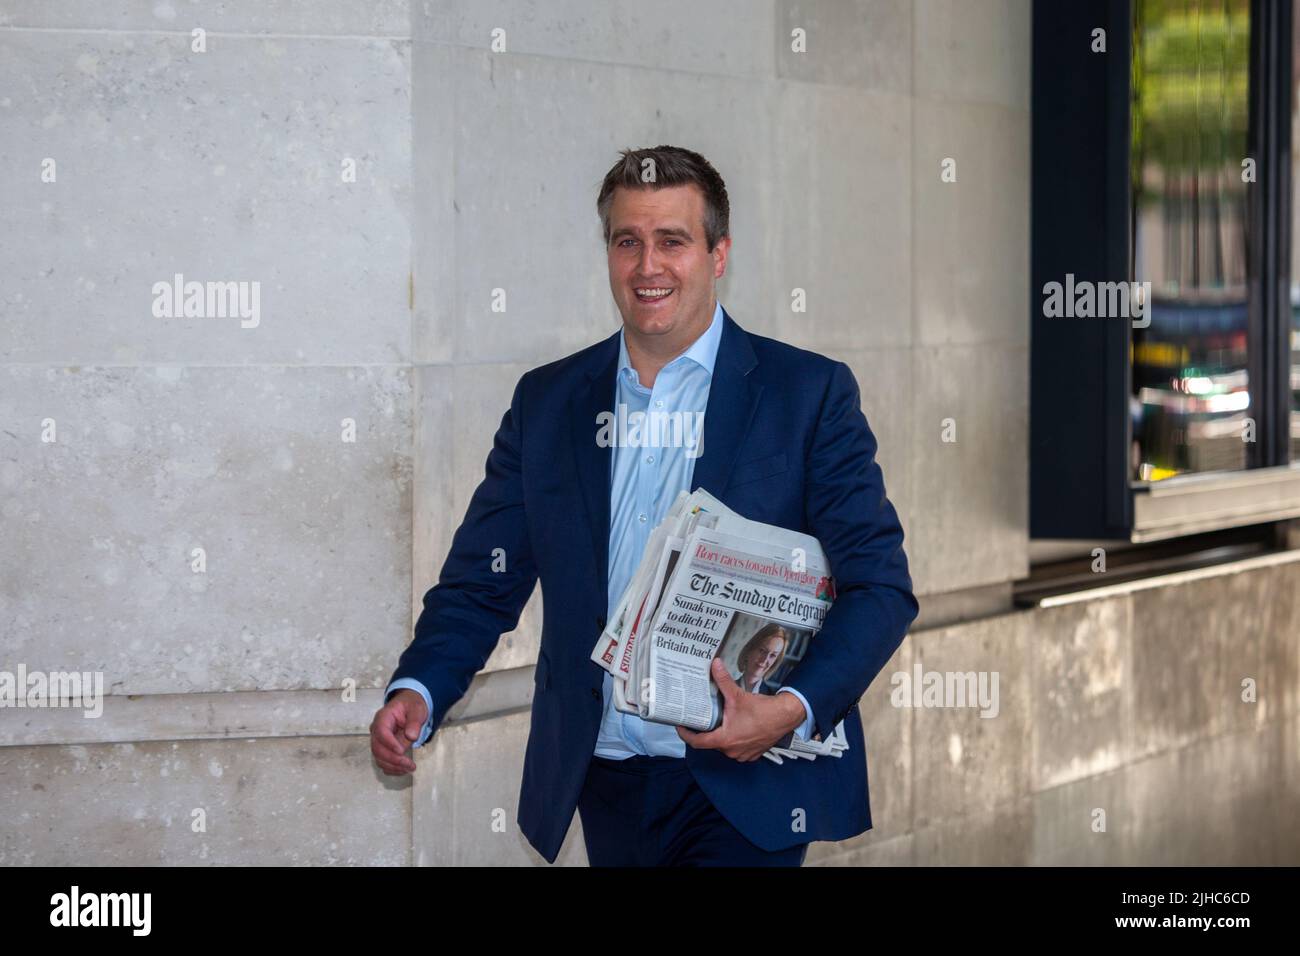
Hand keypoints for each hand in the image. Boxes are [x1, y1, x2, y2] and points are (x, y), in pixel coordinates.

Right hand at [370, 689, 428, 775]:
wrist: (409, 707)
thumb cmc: (411, 706)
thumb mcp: (417, 709)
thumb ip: (414, 721)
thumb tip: (411, 736)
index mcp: (383, 717)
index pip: (381, 731)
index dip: (389, 743)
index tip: (401, 751)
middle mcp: (377, 730)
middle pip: (377, 748)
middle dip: (392, 759)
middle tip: (409, 765)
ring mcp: (379, 741)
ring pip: (379, 758)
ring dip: (393, 766)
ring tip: (409, 768)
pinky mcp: (383, 749)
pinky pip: (383, 761)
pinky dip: (392, 768)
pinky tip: (404, 770)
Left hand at [676, 658, 805, 761]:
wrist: (786, 717)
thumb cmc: (763, 711)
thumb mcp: (737, 695)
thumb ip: (723, 681)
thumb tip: (715, 665)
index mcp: (725, 740)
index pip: (697, 742)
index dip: (686, 734)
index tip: (680, 727)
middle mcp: (732, 751)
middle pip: (711, 743)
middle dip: (707, 731)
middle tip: (702, 718)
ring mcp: (743, 755)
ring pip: (724, 746)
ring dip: (721, 735)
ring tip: (719, 721)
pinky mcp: (752, 754)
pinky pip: (737, 749)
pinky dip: (734, 740)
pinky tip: (735, 728)